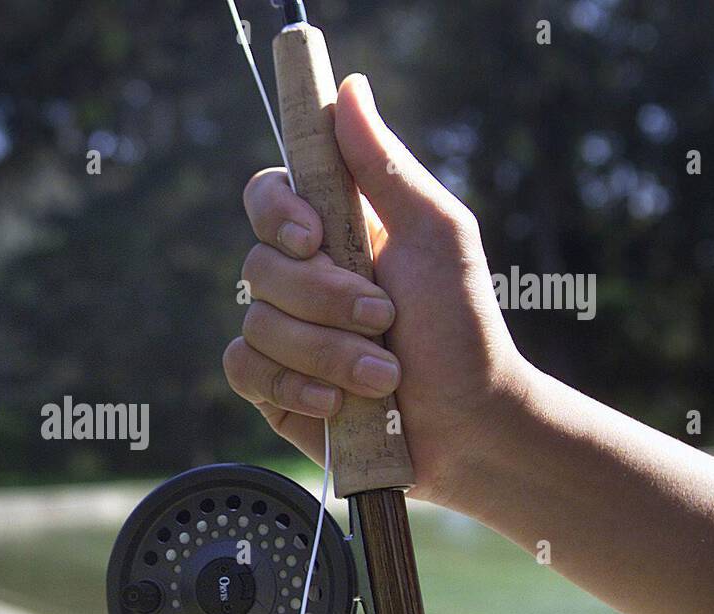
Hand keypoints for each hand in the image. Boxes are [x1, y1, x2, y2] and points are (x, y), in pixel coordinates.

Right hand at [223, 73, 529, 506]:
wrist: (468, 425)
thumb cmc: (463, 329)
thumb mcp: (437, 235)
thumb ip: (385, 166)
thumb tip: (349, 89)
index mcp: (333, 231)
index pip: (267, 195)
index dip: (278, 212)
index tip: (316, 237)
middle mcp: (299, 278)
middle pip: (259, 264)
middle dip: (328, 301)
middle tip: (387, 320)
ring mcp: (281, 333)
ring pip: (257, 323)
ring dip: (329, 354)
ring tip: (385, 377)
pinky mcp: (270, 386)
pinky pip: (245, 369)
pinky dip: (295, 387)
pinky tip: (340, 406)